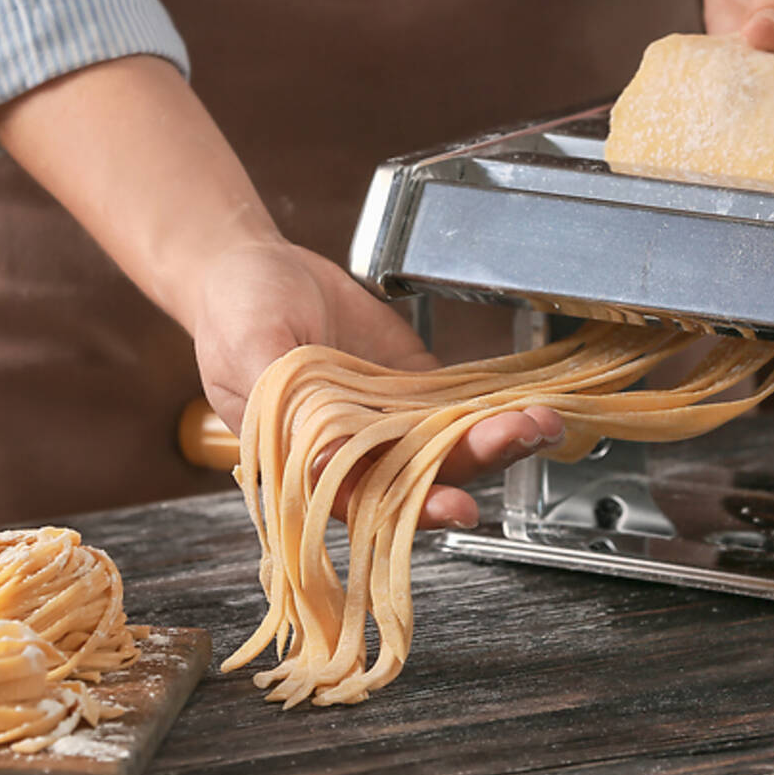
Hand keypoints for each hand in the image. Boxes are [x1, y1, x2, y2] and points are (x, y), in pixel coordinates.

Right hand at [188, 239, 563, 528]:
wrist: (253, 265)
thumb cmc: (234, 311)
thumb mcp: (251, 349)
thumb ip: (285, 404)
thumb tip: (322, 462)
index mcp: (304, 463)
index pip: (363, 500)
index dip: (411, 508)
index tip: (455, 505)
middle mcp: (353, 452)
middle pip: (421, 475)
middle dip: (474, 461)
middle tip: (519, 434)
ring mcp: (387, 421)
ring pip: (448, 444)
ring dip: (495, 437)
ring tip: (539, 420)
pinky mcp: (412, 387)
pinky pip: (457, 404)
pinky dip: (492, 405)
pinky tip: (527, 400)